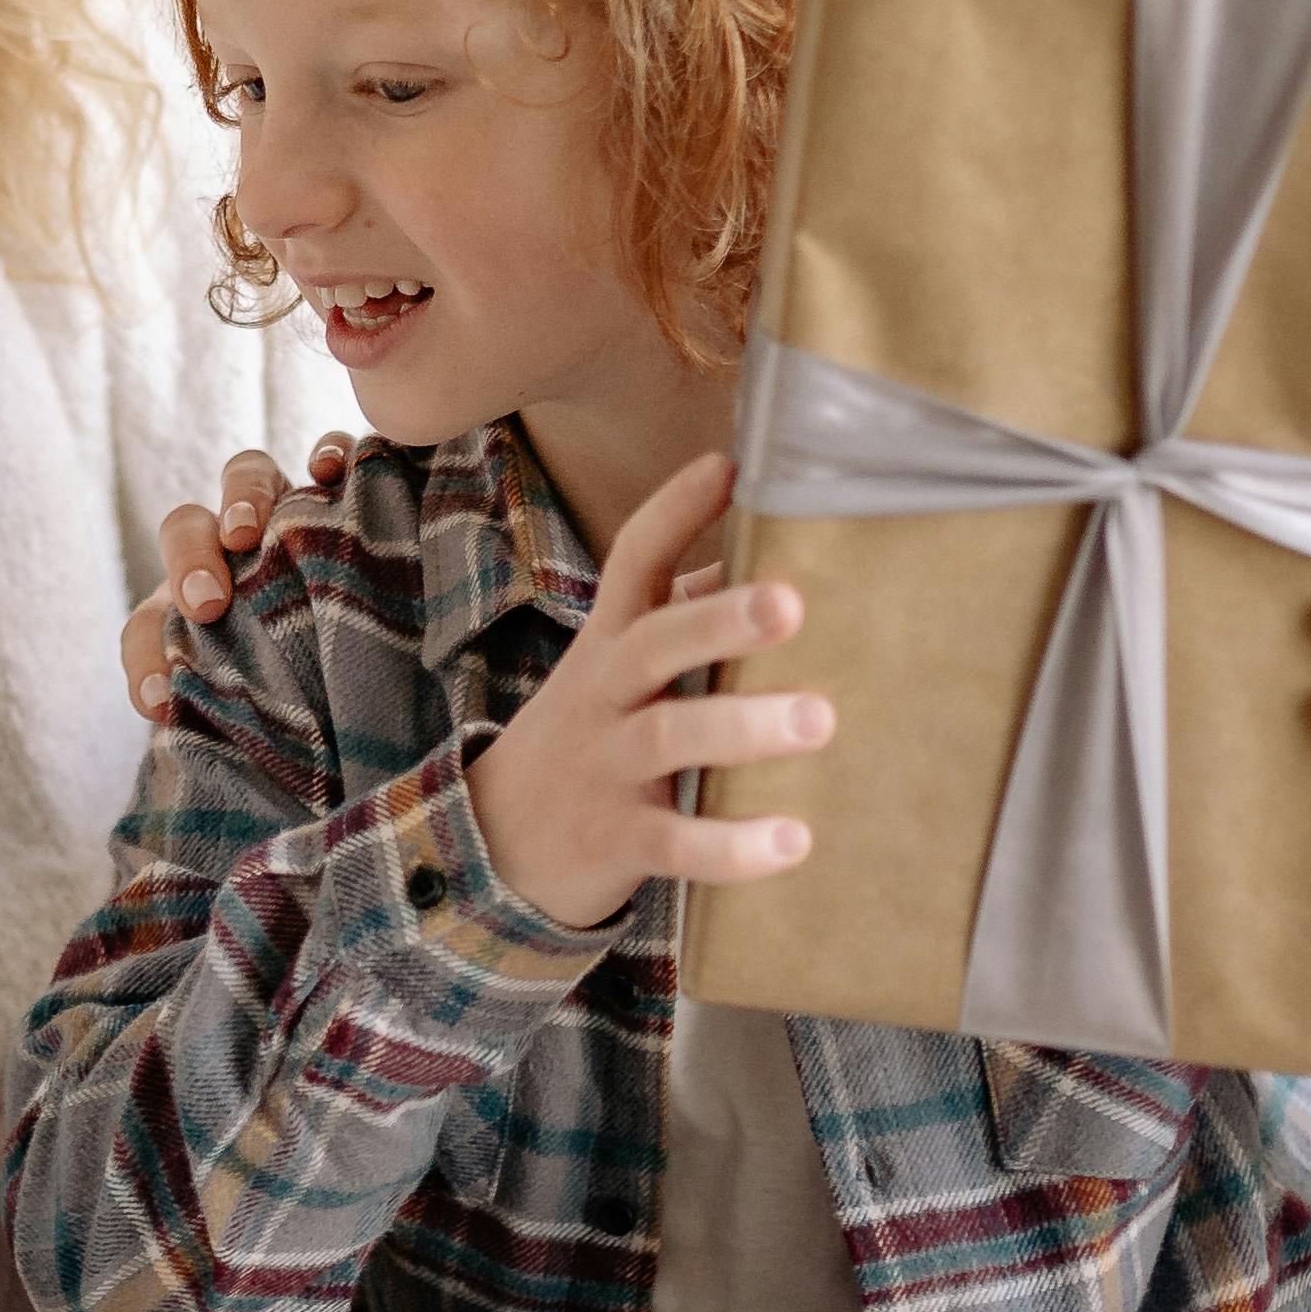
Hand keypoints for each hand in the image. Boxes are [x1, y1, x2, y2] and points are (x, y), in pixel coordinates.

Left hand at [121, 429, 359, 722]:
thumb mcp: (262, 717)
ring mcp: (288, 514)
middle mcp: (233, 557)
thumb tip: (181, 731)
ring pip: (247, 473)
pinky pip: (337, 454)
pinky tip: (331, 471)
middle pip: (186, 527)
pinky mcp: (347, 493)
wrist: (376, 692)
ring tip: (247, 531)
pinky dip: (330, 452)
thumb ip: (223, 722)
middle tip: (207, 604)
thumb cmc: (308, 703)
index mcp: (197, 614)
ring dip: (242, 495)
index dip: (146, 656)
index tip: (160, 698)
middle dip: (189, 560)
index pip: (150, 621)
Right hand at [466, 451, 831, 929]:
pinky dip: (730, 846)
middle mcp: (605, 695)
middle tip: (789, 602)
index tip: (729, 466)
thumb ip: (688, 617)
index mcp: (611, 642)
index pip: (633, 561)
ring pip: (667, 738)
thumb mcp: (621, 669)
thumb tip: (783, 556)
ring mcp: (606, 767)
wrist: (492, 843)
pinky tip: (793, 841)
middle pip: (653, 645)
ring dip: (741, 727)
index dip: (676, 511)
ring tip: (818, 720)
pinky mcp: (616, 841)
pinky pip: (673, 843)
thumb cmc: (593, 734)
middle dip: (719, 621)